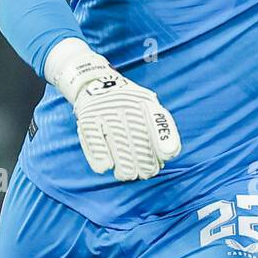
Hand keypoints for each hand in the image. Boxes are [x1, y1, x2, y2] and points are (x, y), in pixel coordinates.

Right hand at [45, 39, 180, 180]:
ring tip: (128, 175)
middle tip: (145, 174)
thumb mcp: (147, 106)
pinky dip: (99, 155)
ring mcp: (105, 109)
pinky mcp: (88, 116)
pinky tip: (106, 168)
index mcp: (143, 100)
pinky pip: (94, 138)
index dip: (162, 140)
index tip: (166, 158)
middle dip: (143, 159)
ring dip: (123, 162)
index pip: (156, 121)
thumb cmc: (129, 103)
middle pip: (136, 135)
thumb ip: (161, 127)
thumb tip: (169, 154)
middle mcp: (125, 103)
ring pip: (117, 139)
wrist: (96, 82)